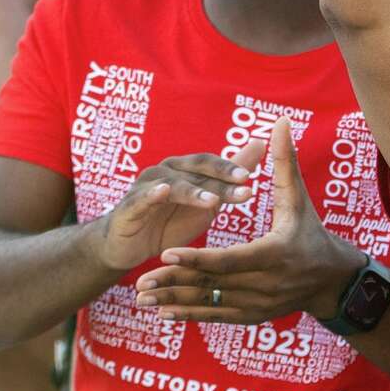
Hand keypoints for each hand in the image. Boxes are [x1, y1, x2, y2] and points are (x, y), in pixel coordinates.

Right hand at [95, 138, 269, 274]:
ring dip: (194, 191)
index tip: (253, 177)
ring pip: (174, 185)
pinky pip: (142, 198)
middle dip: (221, 174)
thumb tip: (260, 143)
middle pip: (197, 169)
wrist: (130, 247)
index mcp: (185, 168)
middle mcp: (166, 170)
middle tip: (244, 181)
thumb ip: (229, 177)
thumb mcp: (206, 201)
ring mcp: (146, 186)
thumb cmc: (170, 221)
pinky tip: (163, 192)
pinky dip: (153, 194)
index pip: (212, 165)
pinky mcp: (130, 206)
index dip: (232, 169)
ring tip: (213, 200)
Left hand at [133, 120, 367, 323]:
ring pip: (209, 304)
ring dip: (173, 302)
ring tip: (141, 299)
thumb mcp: (298, 199)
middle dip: (174, 282)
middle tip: (138, 283)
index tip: (165, 250)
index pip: (228, 258)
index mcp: (274, 253)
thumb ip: (284, 162)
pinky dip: (188, 315)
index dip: (196, 257)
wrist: (330, 279)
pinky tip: (163, 313)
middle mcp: (265, 284)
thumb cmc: (311, 232)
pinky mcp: (252, 316)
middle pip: (212, 285)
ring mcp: (258, 305)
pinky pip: (215, 317)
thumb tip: (279, 122)